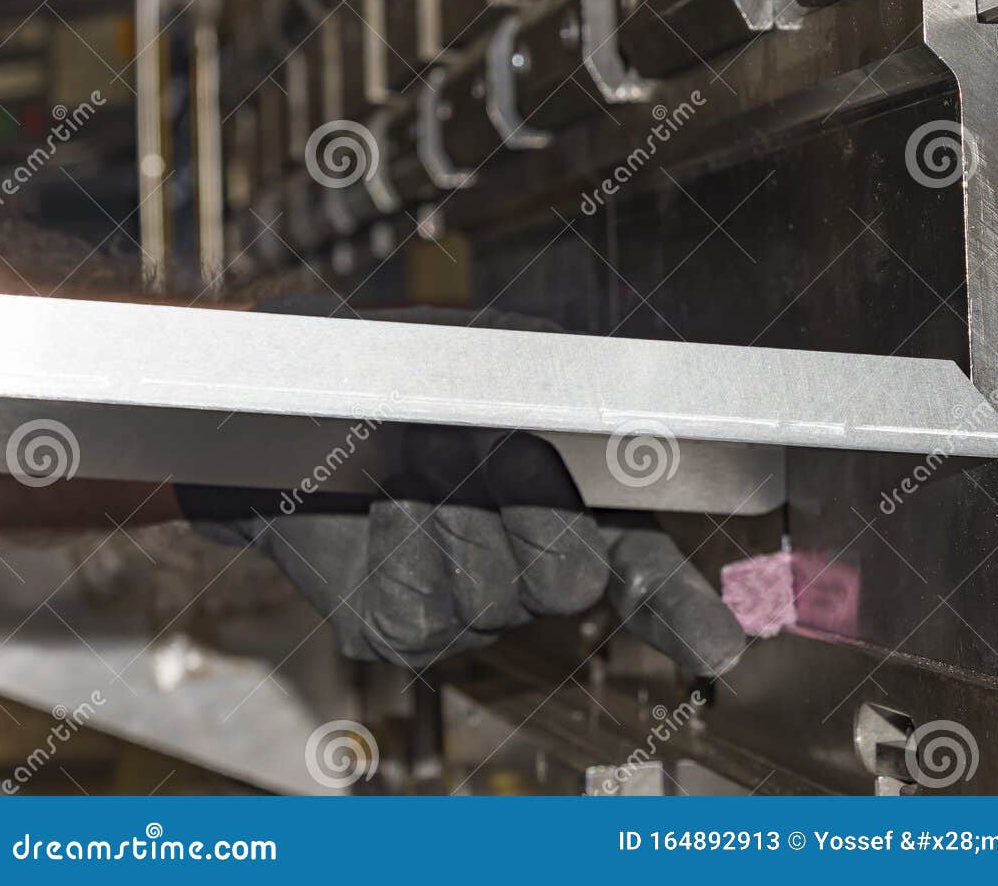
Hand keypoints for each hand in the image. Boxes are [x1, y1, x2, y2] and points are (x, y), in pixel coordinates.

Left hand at [186, 304, 745, 674]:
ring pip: (491, 593)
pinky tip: (378, 508)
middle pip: (572, 578)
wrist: (273, 409)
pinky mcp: (397, 635)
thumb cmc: (389, 371)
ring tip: (410, 452)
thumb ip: (548, 374)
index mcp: (572, 503)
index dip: (685, 612)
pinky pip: (419, 608)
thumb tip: (599, 397)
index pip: (647, 571)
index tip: (724, 648)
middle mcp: (528, 568)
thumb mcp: (480, 349)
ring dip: (445, 503)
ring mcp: (467, 611)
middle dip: (529, 500)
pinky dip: (396, 542)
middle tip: (481, 440)